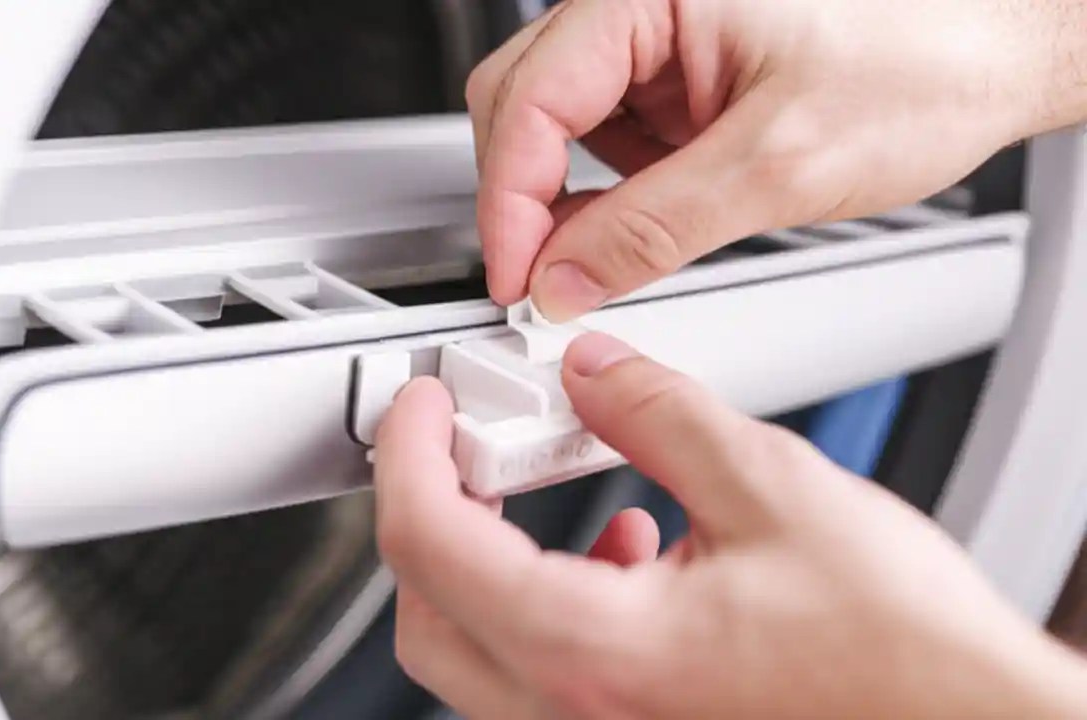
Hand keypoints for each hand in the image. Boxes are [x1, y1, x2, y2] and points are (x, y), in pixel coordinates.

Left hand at [374, 333, 1086, 718]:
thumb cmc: (905, 656)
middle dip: (429, 515)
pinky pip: (543, 673)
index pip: (430, 546)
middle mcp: (581, 711)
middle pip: (426, 614)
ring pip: (474, 652)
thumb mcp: (774, 490)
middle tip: (462, 445)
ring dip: (483, 560)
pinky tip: (624, 548)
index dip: (408, 457)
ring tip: (538, 486)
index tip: (422, 408)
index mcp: (597, 649)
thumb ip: (661, 415)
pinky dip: (546, 600)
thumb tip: (595, 373)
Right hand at [468, 0, 1081, 319]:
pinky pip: (610, 140)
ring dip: (568, 201)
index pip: (530, 98)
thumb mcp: (777, 164)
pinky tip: (637, 228)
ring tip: (604, 259)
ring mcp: (659, 41)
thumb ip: (653, 229)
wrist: (1001, 53)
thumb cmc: (928, 61)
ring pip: (561, 128)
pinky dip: (611, 194)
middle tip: (542, 279)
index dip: (509, 199)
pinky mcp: (680, 78)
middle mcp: (642, 6)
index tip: (516, 276)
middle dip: (526, 199)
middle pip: (523, 104)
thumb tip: (563, 278)